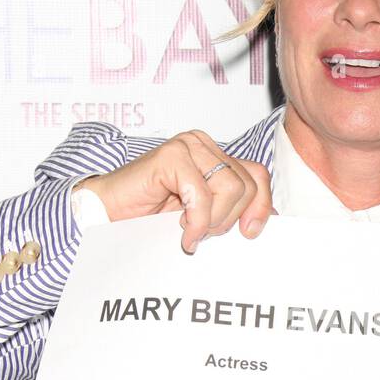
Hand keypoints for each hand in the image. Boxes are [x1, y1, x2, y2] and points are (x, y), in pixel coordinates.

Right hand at [72, 130, 275, 252]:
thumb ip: (232, 210)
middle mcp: (203, 145)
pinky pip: (201, 195)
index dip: (260, 207)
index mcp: (215, 156)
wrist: (106, 217)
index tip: (247, 235)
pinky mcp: (170, 156)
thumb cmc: (150, 219)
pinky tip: (181, 233)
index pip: (258, 176)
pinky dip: (195, 222)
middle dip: (229, 219)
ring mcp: (187, 146)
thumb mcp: (203, 217)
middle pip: (247, 185)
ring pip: (230, 188)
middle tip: (202, 233)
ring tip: (190, 231)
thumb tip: (272, 219)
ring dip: (212, 221)